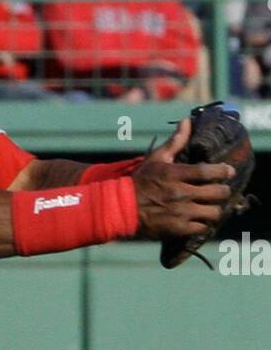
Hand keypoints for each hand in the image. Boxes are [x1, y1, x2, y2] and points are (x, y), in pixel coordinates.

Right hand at [132, 116, 232, 240]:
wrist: (121, 209)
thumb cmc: (140, 182)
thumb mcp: (156, 159)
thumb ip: (175, 141)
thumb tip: (187, 121)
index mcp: (175, 174)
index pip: (208, 172)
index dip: (223, 171)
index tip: (228, 171)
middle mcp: (181, 194)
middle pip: (217, 193)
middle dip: (222, 191)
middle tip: (220, 190)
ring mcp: (180, 213)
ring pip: (213, 212)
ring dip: (215, 209)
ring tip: (211, 207)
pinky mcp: (178, 229)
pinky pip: (202, 228)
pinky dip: (204, 224)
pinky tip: (200, 219)